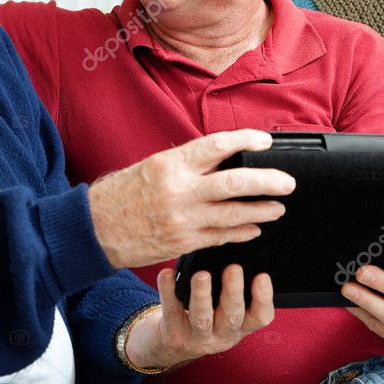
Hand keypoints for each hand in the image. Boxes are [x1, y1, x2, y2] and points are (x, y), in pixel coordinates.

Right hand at [87, 129, 294, 268]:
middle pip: (235, 182)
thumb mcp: (152, 167)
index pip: (217, 145)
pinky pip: (221, 237)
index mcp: (171, 164)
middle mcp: (179, 190)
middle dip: (268, 182)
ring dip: (261, 211)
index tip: (265, 142)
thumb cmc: (123, 193)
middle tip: (288, 182)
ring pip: (234, 214)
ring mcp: (182, 219)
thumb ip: (188, 164)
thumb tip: (226, 157)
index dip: (246, 141)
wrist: (95, 227)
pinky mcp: (183, 242)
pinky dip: (241, 232)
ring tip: (278, 208)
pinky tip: (254, 229)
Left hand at [125, 265, 274, 370]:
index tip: (262, 275)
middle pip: (231, 316)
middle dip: (233, 292)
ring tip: (201, 275)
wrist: (174, 345)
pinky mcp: (174, 334)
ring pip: (201, 318)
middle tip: (234, 268)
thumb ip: (233, 290)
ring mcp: (197, 337)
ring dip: (202, 295)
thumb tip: (238, 245)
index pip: (260, 317)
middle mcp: (223, 335)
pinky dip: (168, 291)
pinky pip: (171, 310)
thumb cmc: (206, 318)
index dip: (264, 298)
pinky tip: (166, 274)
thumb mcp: (226, 311)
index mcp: (241, 326)